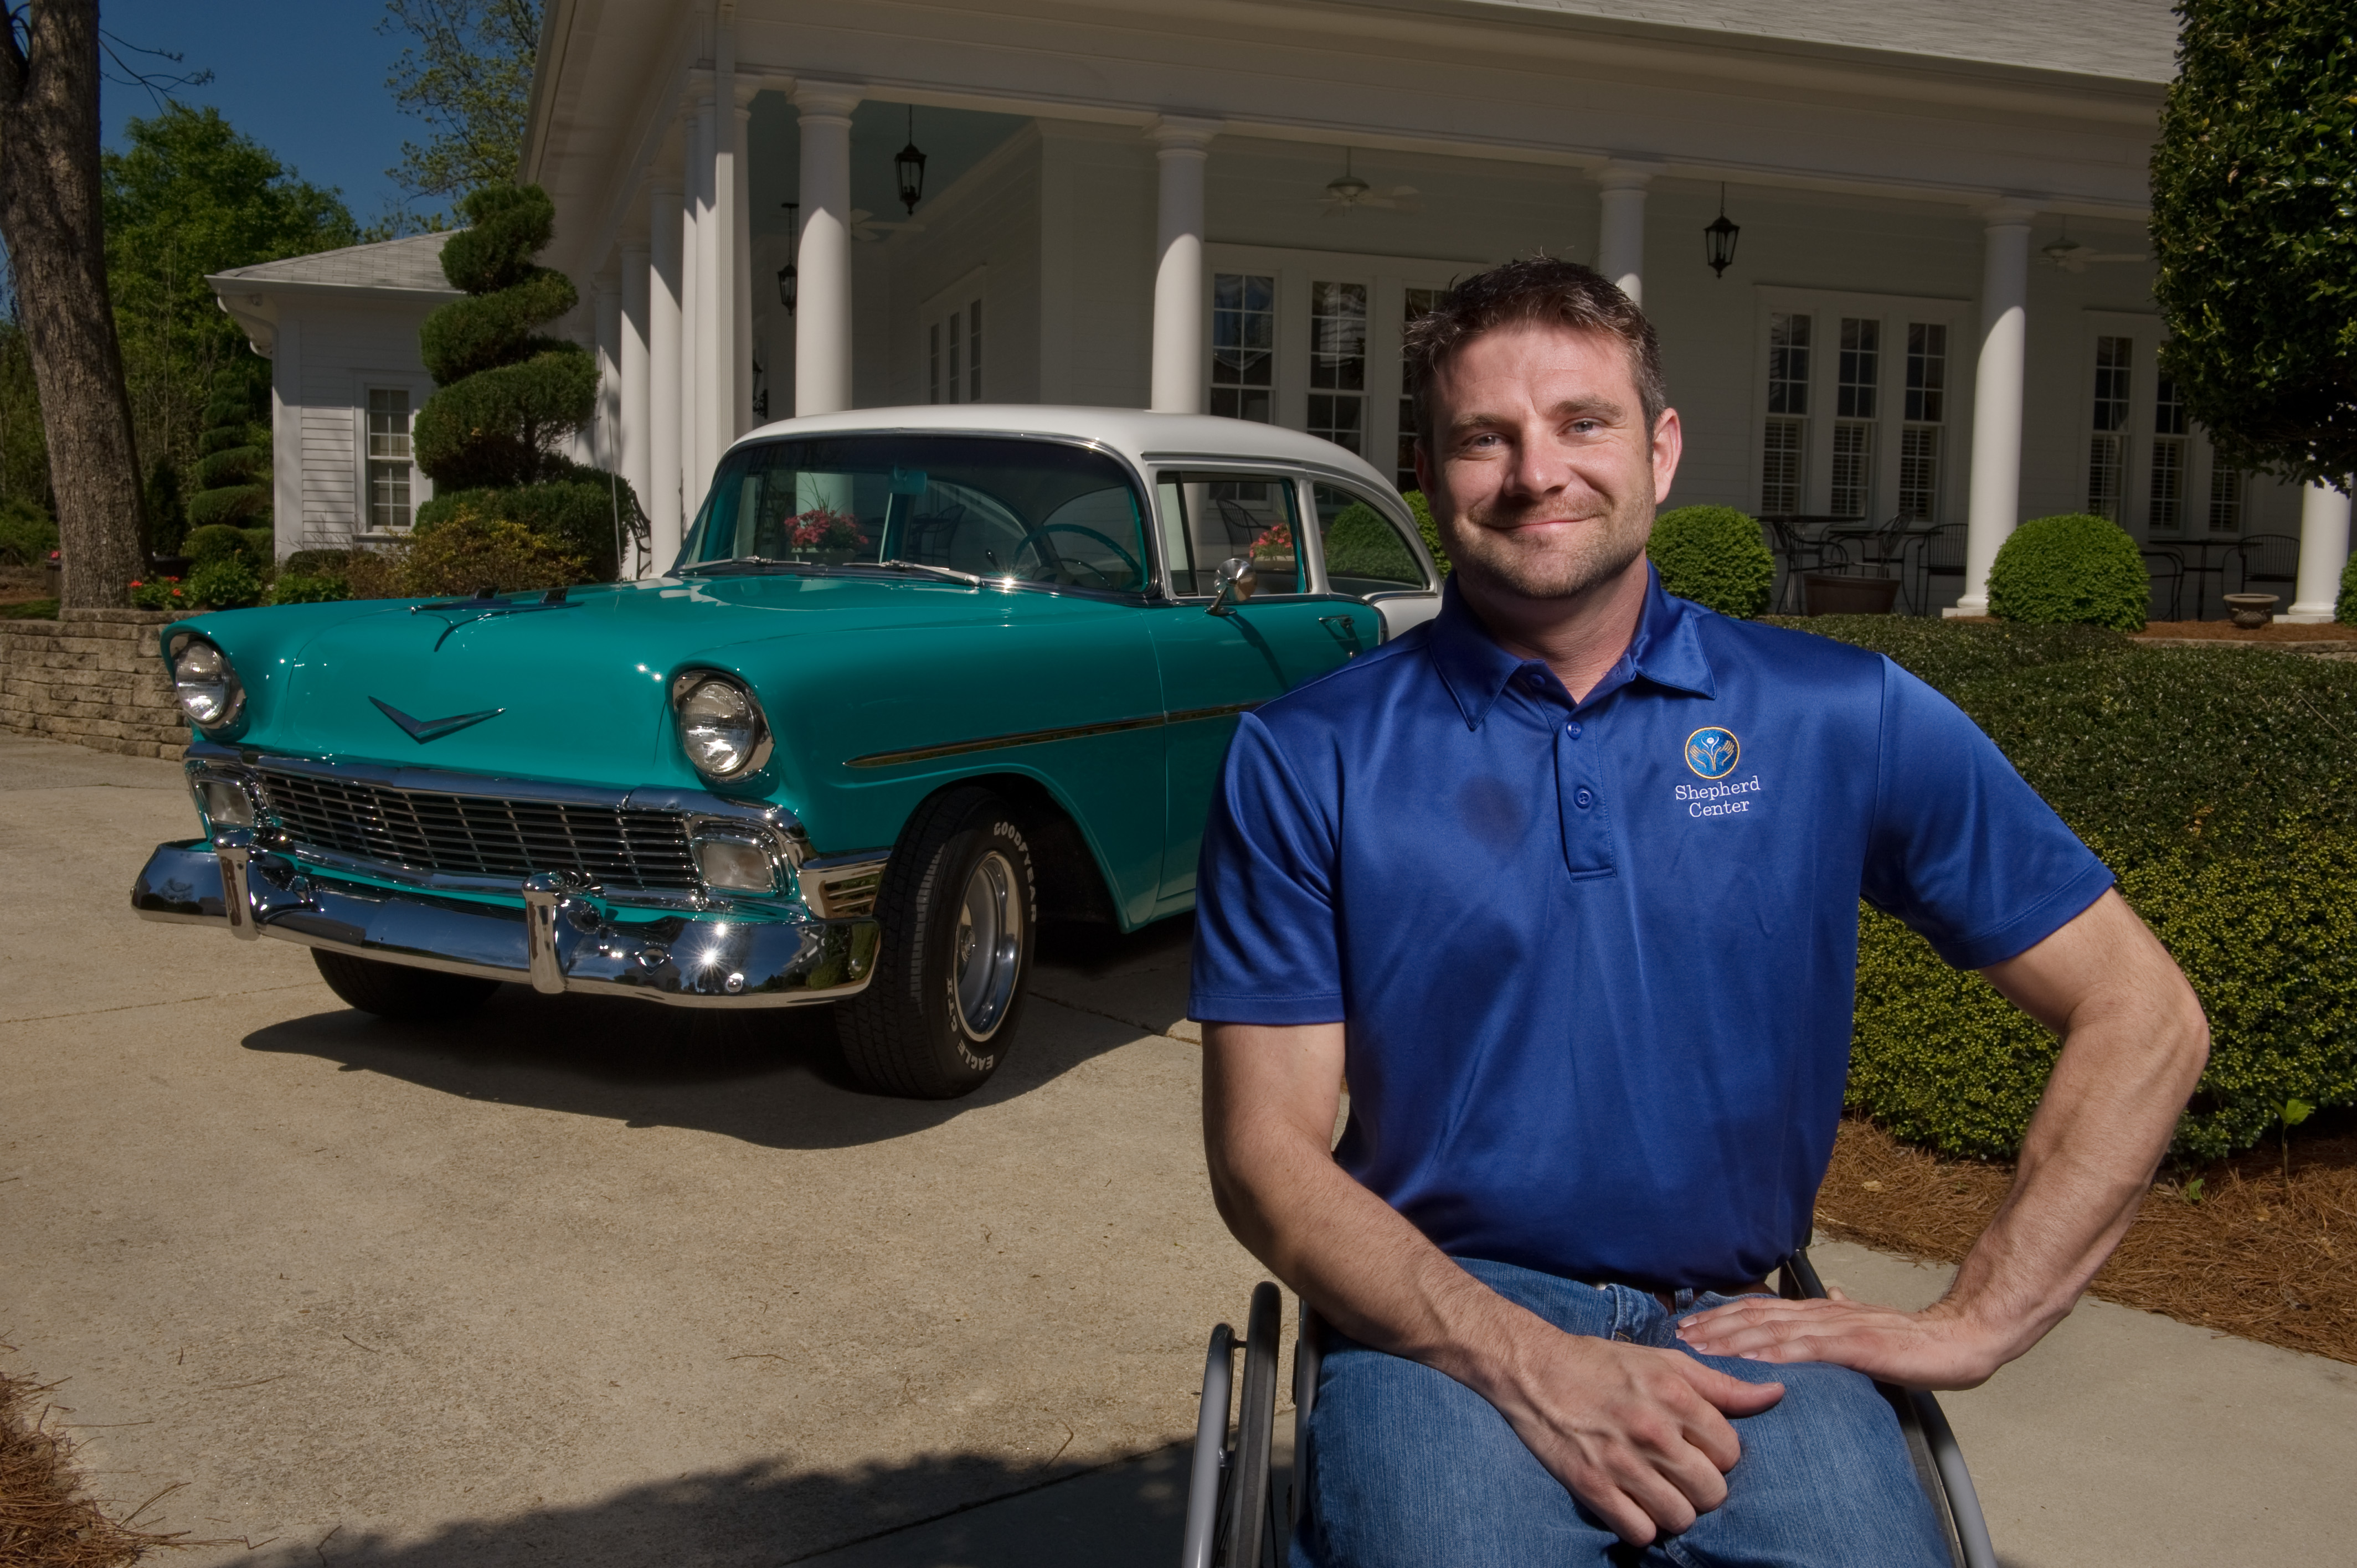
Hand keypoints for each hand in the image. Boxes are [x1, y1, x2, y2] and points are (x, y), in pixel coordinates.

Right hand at [1483, 1326, 1784, 1544]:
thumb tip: (1776, 1394)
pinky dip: (1640, 1526)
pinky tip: (1632, 1504)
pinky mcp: (1591, 1486)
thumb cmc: (1602, 1363)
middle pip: (1713, 1491)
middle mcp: (1653, 1430)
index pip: (1731, 1451)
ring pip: (1680, 1517)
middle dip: (1702, 1487)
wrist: (1532, 1368)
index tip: (1698, 1448)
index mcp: (1675, 1395)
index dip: (1719, 1454)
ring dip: (1673, 1510)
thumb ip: (1722, 1384)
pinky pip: (1639, 1532)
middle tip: (1680, 1474)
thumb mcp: (1665, 1362)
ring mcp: (1621, 1461)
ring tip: (1657, 1492)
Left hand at [1673, 1289, 2007, 1389]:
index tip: (1691, 1325)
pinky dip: (1777, 1354)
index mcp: (1820, 1312)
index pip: (1761, 1310)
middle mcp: (1821, 1314)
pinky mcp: (1856, 1346)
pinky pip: (1810, 1350)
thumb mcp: (1865, 1325)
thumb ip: (1841, 1312)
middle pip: (1756, 1316)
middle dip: (1714, 1327)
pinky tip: (1752, 1361)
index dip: (1722, 1316)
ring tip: (1701, 1348)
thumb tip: (1827, 1293)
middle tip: (1678, 1337)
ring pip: (1774, 1330)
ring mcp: (1837, 1328)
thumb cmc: (1911, 1340)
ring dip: (1733, 1339)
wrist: (1957, 1339)